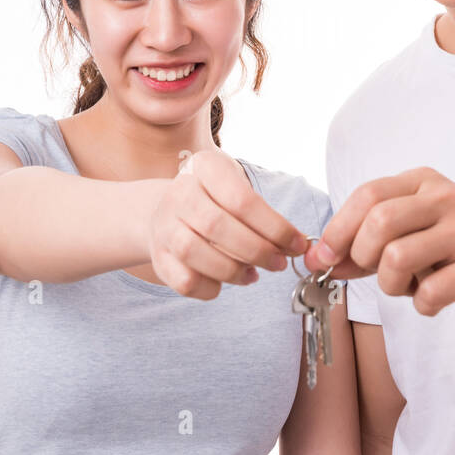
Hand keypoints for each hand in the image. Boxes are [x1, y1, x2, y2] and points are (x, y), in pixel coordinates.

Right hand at [148, 149, 310, 298]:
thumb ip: (264, 214)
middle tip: (279, 263)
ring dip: (233, 271)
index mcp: (204, 167)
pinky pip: (183, 280)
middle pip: (218, 226)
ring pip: (195, 253)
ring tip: (253, 275)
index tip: (297, 244)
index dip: (275, 227)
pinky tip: (224, 283)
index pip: (242, 200)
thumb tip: (296, 244)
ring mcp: (163, 224)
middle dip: (257, 250)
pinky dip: (210, 288)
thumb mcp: (237, 189)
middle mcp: (178, 193)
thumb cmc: (215, 200)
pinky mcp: (158, 255)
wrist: (168, 209)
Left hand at [303, 166, 454, 317]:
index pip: (367, 195)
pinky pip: (429, 292)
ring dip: (392, 286)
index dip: (337, 230)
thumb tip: (319, 260)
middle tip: (379, 273)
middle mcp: (445, 197)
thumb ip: (367, 246)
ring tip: (412, 287)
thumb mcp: (413, 235)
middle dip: (364, 258)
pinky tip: (437, 298)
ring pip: (397, 258)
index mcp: (423, 182)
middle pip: (378, 223)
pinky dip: (423, 305)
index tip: (324, 259)